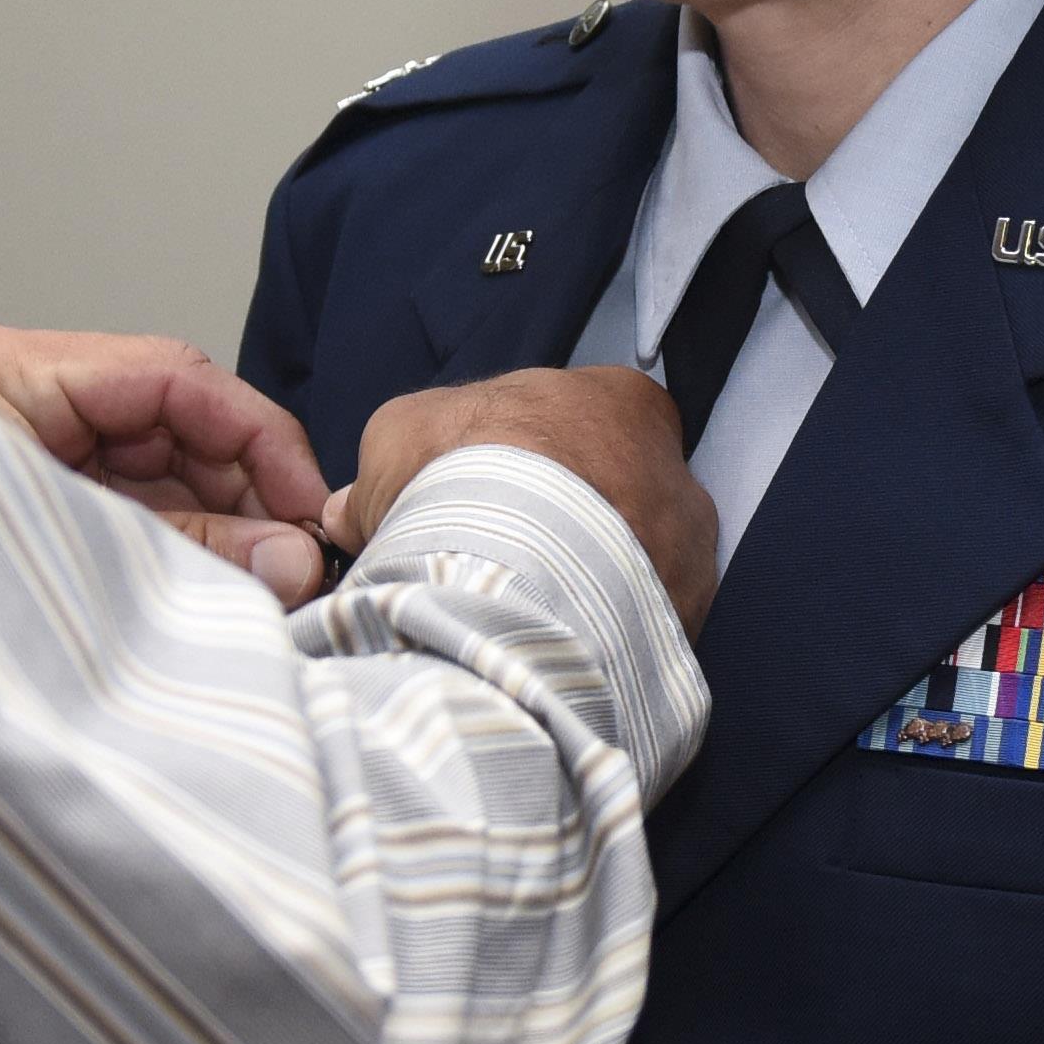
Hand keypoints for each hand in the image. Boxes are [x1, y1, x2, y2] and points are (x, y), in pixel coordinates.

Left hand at [0, 326, 332, 604]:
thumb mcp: (51, 547)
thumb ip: (173, 552)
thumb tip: (288, 561)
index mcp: (5, 377)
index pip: (173, 376)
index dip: (257, 436)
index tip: (309, 507)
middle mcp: (17, 408)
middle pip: (173, 427)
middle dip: (244, 495)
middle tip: (295, 570)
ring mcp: (23, 461)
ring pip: (156, 481)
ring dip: (217, 535)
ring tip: (264, 595)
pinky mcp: (27, 514)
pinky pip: (124, 522)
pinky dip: (175, 558)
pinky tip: (214, 598)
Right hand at [323, 368, 713, 638]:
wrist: (506, 566)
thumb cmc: (463, 477)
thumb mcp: (397, 440)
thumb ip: (390, 467)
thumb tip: (357, 509)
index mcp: (617, 400)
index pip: (584, 423)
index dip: (530, 459)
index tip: (487, 497)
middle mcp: (669, 468)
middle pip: (615, 494)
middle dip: (562, 524)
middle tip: (501, 558)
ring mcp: (685, 549)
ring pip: (631, 563)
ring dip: (583, 582)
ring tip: (519, 610)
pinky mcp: (682, 621)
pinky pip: (639, 625)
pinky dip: (598, 634)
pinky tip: (548, 644)